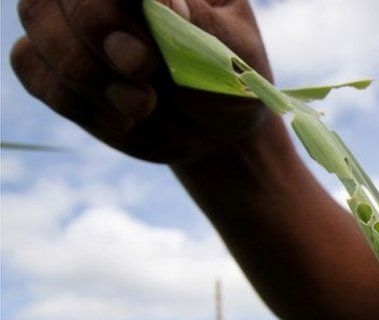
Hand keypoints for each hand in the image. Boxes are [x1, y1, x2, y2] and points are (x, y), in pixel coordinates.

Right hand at [10, 0, 272, 164]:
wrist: (213, 132)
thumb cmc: (229, 83)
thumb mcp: (234, 56)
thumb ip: (200, 25)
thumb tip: (165, 2)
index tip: (170, 15)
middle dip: (98, 25)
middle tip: (144, 67)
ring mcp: (70, 19)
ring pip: (37, 18)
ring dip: (86, 70)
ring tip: (144, 104)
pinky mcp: (51, 62)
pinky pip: (29, 63)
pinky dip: (72, 98)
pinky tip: (120, 117)